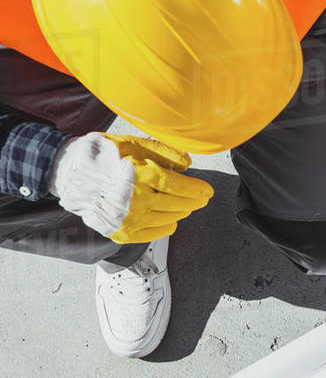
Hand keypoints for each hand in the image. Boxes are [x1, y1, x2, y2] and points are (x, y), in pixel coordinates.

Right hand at [50, 132, 212, 244]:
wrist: (67, 175)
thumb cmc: (98, 155)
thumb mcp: (130, 143)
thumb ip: (161, 152)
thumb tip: (187, 163)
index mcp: (138, 176)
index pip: (179, 187)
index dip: (197, 190)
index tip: (207, 190)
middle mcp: (135, 201)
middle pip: (177, 204)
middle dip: (193, 201)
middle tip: (201, 198)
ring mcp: (128, 219)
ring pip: (169, 219)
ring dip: (181, 212)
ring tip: (184, 205)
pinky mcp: (121, 232)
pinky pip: (154, 233)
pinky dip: (166, 226)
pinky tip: (170, 219)